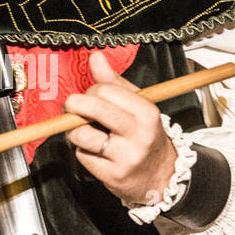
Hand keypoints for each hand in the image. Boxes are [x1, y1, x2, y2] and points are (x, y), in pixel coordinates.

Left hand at [63, 51, 176, 206]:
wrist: (162, 176)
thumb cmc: (145, 136)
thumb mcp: (137, 106)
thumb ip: (115, 83)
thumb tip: (96, 58)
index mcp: (147, 112)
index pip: (106, 90)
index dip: (91, 91)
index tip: (90, 96)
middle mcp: (139, 134)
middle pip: (94, 109)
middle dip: (74, 104)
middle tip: (72, 106)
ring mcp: (126, 157)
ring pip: (82, 134)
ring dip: (74, 131)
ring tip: (83, 132)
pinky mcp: (113, 176)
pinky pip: (83, 156)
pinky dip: (82, 151)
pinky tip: (94, 151)